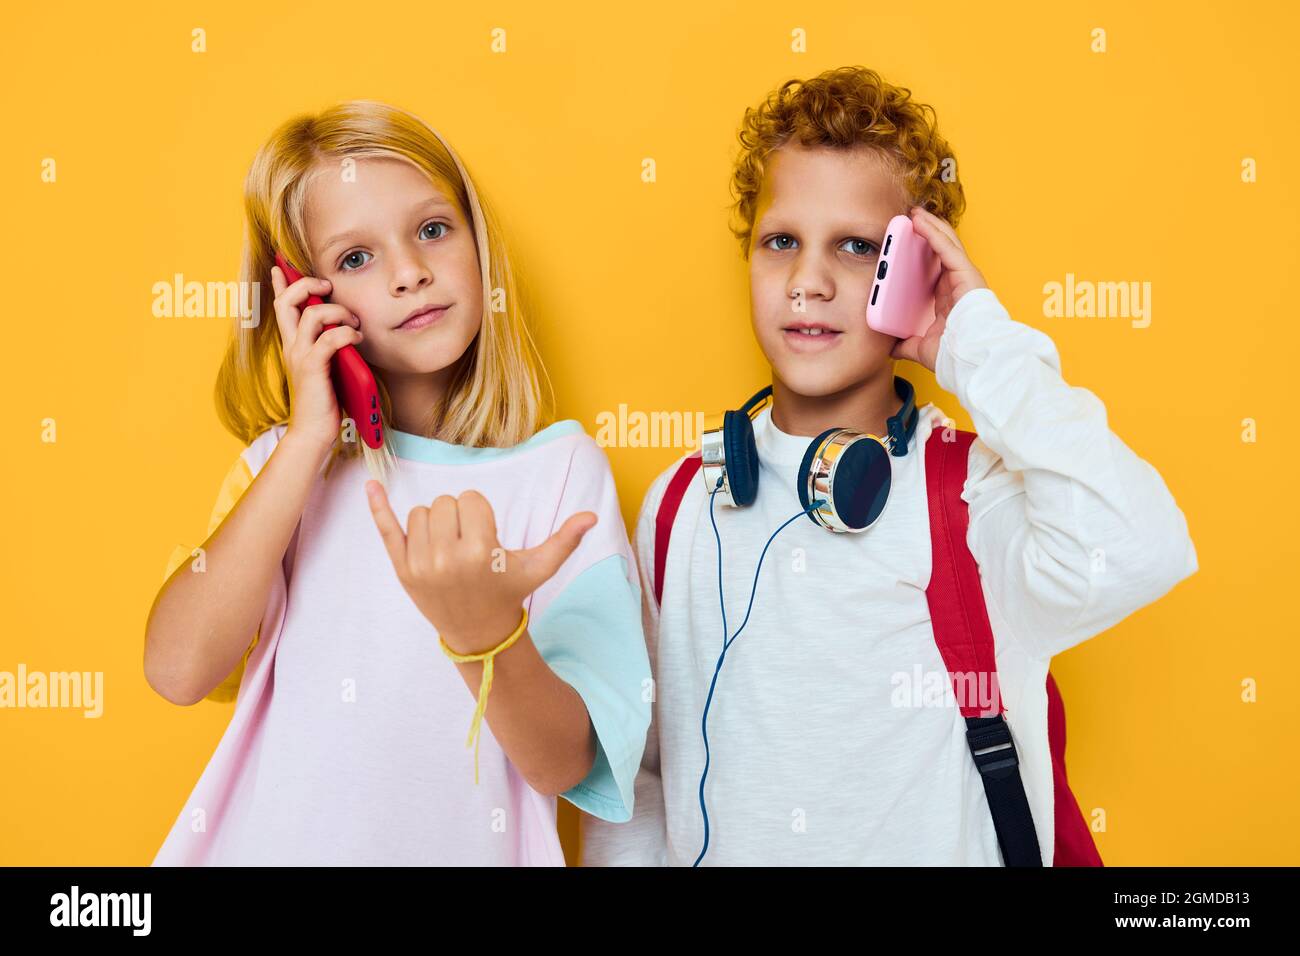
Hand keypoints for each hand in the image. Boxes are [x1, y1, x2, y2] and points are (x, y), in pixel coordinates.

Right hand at [269, 264, 362, 454]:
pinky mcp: (313, 368)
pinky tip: (357, 339)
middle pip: (287, 301)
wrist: (314, 433)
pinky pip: (328, 338)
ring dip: (337, 311)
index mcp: (293, 344)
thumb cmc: (324, 401)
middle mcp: (292, 346)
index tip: (281, 265)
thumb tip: (347, 329)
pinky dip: (346, 333)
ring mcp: (300, 356)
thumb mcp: (327, 366)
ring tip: (353, 322)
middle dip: (305, 284)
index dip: (281, 283)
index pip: (281, 306)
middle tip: (326, 286)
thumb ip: (330, 346)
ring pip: (311, 313)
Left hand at [365, 483, 596, 653]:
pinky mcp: (402, 569)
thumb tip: (592, 516)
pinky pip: (387, 529)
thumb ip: (564, 540)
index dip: (481, 514)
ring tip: (449, 548)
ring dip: (435, 523)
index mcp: (481, 550)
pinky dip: (378, 507)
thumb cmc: (509, 592)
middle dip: (458, 517)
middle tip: (468, 544)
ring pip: (421, 512)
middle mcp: (448, 556)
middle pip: (445, 501)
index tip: (486, 538)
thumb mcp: (539, 568)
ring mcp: (420, 563)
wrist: (478, 632)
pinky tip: (371, 485)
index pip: (471, 499)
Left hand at [890, 205, 987, 371]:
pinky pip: (946, 246)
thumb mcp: (921, 347)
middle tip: (906, 220)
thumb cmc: (954, 355)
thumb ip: (905, 344)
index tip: (903, 244)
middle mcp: (958, 285)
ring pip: (945, 243)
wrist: (970, 358)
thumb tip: (889, 347)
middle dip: (924, 234)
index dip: (921, 254)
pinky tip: (918, 220)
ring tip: (911, 212)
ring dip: (928, 225)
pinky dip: (931, 231)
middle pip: (940, 251)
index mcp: (949, 299)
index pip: (934, 269)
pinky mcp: (965, 273)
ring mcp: (964, 277)